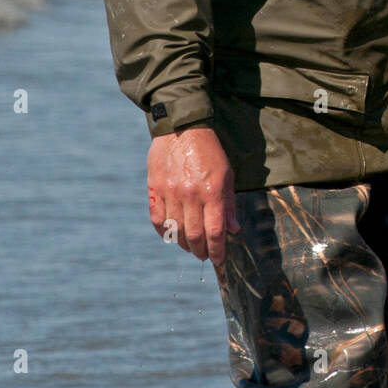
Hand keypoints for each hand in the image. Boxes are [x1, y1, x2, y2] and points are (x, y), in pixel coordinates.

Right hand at [147, 126, 239, 265]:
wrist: (182, 128)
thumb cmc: (209, 151)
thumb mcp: (227, 174)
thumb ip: (229, 203)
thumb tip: (233, 229)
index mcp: (212, 192)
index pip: (215, 231)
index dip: (217, 250)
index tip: (218, 260)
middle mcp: (190, 195)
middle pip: (194, 235)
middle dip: (201, 250)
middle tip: (203, 255)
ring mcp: (170, 193)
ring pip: (175, 231)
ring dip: (183, 244)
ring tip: (190, 247)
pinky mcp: (155, 189)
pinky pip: (158, 219)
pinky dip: (164, 232)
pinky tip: (171, 235)